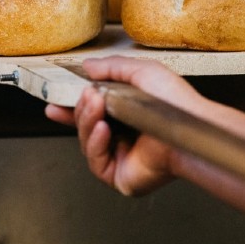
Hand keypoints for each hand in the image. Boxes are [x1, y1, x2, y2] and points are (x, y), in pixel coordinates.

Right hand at [45, 55, 203, 195]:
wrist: (190, 126)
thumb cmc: (176, 101)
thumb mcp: (141, 71)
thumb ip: (111, 68)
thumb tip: (87, 66)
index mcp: (127, 116)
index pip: (92, 114)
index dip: (72, 109)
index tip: (54, 102)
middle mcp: (123, 139)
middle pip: (84, 127)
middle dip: (79, 110)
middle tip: (85, 95)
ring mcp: (121, 159)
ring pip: (86, 143)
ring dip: (85, 121)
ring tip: (94, 104)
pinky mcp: (122, 177)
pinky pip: (96, 162)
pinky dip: (94, 143)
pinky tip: (102, 129)